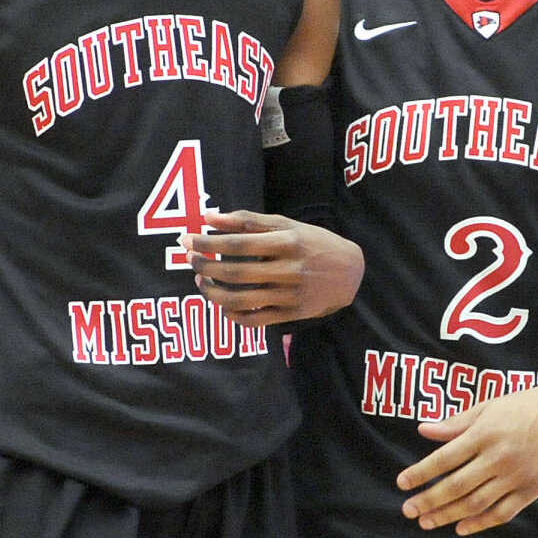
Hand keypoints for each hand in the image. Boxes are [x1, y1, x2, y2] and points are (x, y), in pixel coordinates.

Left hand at [182, 210, 362, 325]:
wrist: (351, 272)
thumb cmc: (314, 242)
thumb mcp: (286, 224)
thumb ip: (248, 221)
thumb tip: (209, 216)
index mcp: (288, 242)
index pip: (239, 244)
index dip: (208, 243)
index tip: (187, 239)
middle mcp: (289, 269)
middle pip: (236, 273)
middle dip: (205, 267)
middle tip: (190, 260)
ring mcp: (290, 295)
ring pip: (241, 301)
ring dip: (213, 293)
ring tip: (201, 282)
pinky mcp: (291, 315)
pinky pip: (254, 320)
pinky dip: (232, 315)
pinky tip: (222, 304)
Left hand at [395, 381, 537, 535]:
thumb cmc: (521, 406)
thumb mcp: (486, 407)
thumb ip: (455, 423)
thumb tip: (422, 430)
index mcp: (484, 433)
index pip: (444, 458)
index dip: (421, 472)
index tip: (402, 483)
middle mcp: (498, 457)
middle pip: (457, 485)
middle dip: (429, 500)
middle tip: (408, 510)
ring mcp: (517, 476)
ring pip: (477, 503)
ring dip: (449, 515)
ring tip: (427, 522)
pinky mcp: (532, 490)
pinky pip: (503, 513)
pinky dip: (480, 523)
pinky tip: (461, 527)